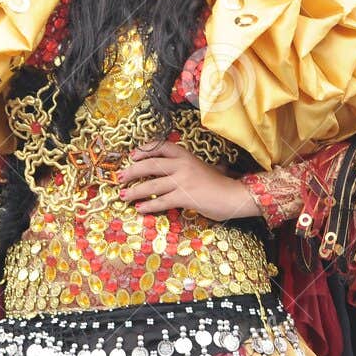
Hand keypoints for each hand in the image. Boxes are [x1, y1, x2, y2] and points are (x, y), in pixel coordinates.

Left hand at [117, 139, 258, 220]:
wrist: (234, 195)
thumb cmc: (220, 184)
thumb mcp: (203, 169)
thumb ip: (188, 168)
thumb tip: (175, 172)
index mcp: (186, 156)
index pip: (161, 147)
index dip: (144, 150)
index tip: (133, 155)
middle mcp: (182, 165)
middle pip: (150, 164)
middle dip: (132, 171)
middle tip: (120, 177)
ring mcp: (182, 181)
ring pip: (151, 185)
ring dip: (135, 191)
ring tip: (124, 195)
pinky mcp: (184, 196)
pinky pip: (161, 201)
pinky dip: (148, 206)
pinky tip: (140, 209)